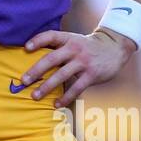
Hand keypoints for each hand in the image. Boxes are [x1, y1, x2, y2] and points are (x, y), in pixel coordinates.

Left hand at [18, 28, 133, 107]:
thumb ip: (59, 47)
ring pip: (61, 75)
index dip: (38, 40)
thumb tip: (36, 59)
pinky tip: (56, 104)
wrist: (116, 47)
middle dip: (36, 70)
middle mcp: (75, 49)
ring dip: (46, 87)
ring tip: (35, 96)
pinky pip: (76, 88)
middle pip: (52, 59)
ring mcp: (83, 62)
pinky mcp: (91, 74)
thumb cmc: (89, 47)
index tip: (26, 48)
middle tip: (24, 81)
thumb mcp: (75, 40)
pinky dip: (65, 97)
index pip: (51, 36)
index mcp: (69, 39)